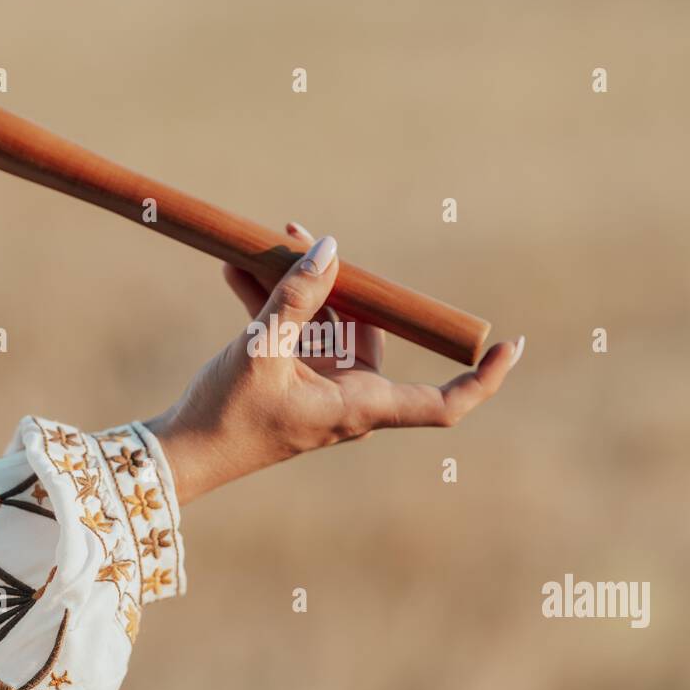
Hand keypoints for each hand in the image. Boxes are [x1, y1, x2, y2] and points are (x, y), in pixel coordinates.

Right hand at [145, 223, 523, 502]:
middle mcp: (349, 397)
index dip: (481, 378)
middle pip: (368, 330)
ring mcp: (319, 387)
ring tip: (268, 243)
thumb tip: (330, 247)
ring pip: (326, 324)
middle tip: (302, 236)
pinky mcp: (290, 379)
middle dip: (341, 281)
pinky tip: (237, 269)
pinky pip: (294, 333)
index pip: (443, 404)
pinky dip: (271, 304)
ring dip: (296, 286)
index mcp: (360, 407)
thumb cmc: (226, 416)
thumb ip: (296, 296)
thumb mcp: (260, 348)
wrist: (179, 453)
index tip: (510, 345)